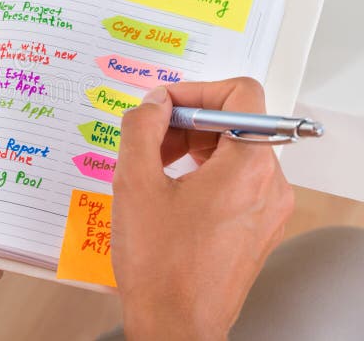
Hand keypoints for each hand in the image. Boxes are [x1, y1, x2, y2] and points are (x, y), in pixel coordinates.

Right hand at [112, 78, 293, 339]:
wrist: (175, 325)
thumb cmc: (160, 264)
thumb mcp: (135, 182)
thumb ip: (141, 128)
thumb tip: (152, 103)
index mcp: (248, 166)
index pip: (241, 94)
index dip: (196, 90)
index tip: (164, 107)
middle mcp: (270, 185)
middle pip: (234, 123)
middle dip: (185, 123)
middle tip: (148, 140)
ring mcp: (268, 209)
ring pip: (233, 153)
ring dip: (190, 148)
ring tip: (153, 169)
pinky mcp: (258, 228)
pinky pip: (235, 182)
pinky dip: (202, 174)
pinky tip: (167, 194)